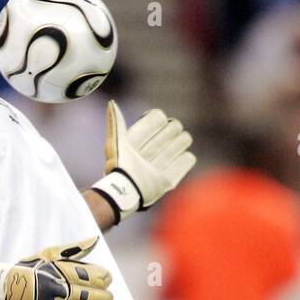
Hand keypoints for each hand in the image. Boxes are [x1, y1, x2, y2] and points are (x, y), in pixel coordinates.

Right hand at [0, 236, 112, 299]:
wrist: (6, 287)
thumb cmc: (32, 268)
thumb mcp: (50, 253)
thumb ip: (75, 248)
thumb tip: (95, 239)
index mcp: (59, 271)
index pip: (92, 277)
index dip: (104, 278)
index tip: (106, 279)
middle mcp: (57, 289)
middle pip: (92, 297)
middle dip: (105, 298)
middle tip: (107, 298)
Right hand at [92, 102, 195, 221]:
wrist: (120, 196)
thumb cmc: (117, 166)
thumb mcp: (113, 144)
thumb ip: (115, 123)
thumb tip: (112, 103)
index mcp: (132, 141)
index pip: (157, 118)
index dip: (159, 118)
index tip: (158, 122)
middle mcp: (146, 152)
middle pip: (173, 128)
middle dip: (173, 128)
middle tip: (170, 133)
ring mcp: (158, 167)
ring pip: (183, 142)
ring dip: (182, 140)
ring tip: (178, 143)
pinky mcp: (168, 181)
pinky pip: (187, 161)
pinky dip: (186, 157)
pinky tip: (181, 157)